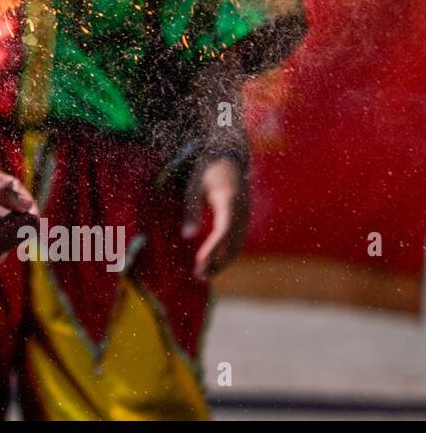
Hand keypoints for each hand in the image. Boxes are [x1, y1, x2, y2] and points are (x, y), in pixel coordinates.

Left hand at [183, 155, 249, 279]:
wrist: (230, 155)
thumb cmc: (207, 169)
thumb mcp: (194, 186)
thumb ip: (191, 210)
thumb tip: (186, 236)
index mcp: (230, 201)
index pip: (224, 231)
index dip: (213, 249)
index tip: (200, 263)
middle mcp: (242, 211)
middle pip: (232, 243)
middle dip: (217, 262)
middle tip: (198, 276)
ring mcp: (246, 216)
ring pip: (237, 245)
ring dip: (222, 262)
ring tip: (203, 275)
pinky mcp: (244, 219)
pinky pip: (237, 241)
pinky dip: (226, 254)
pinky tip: (212, 263)